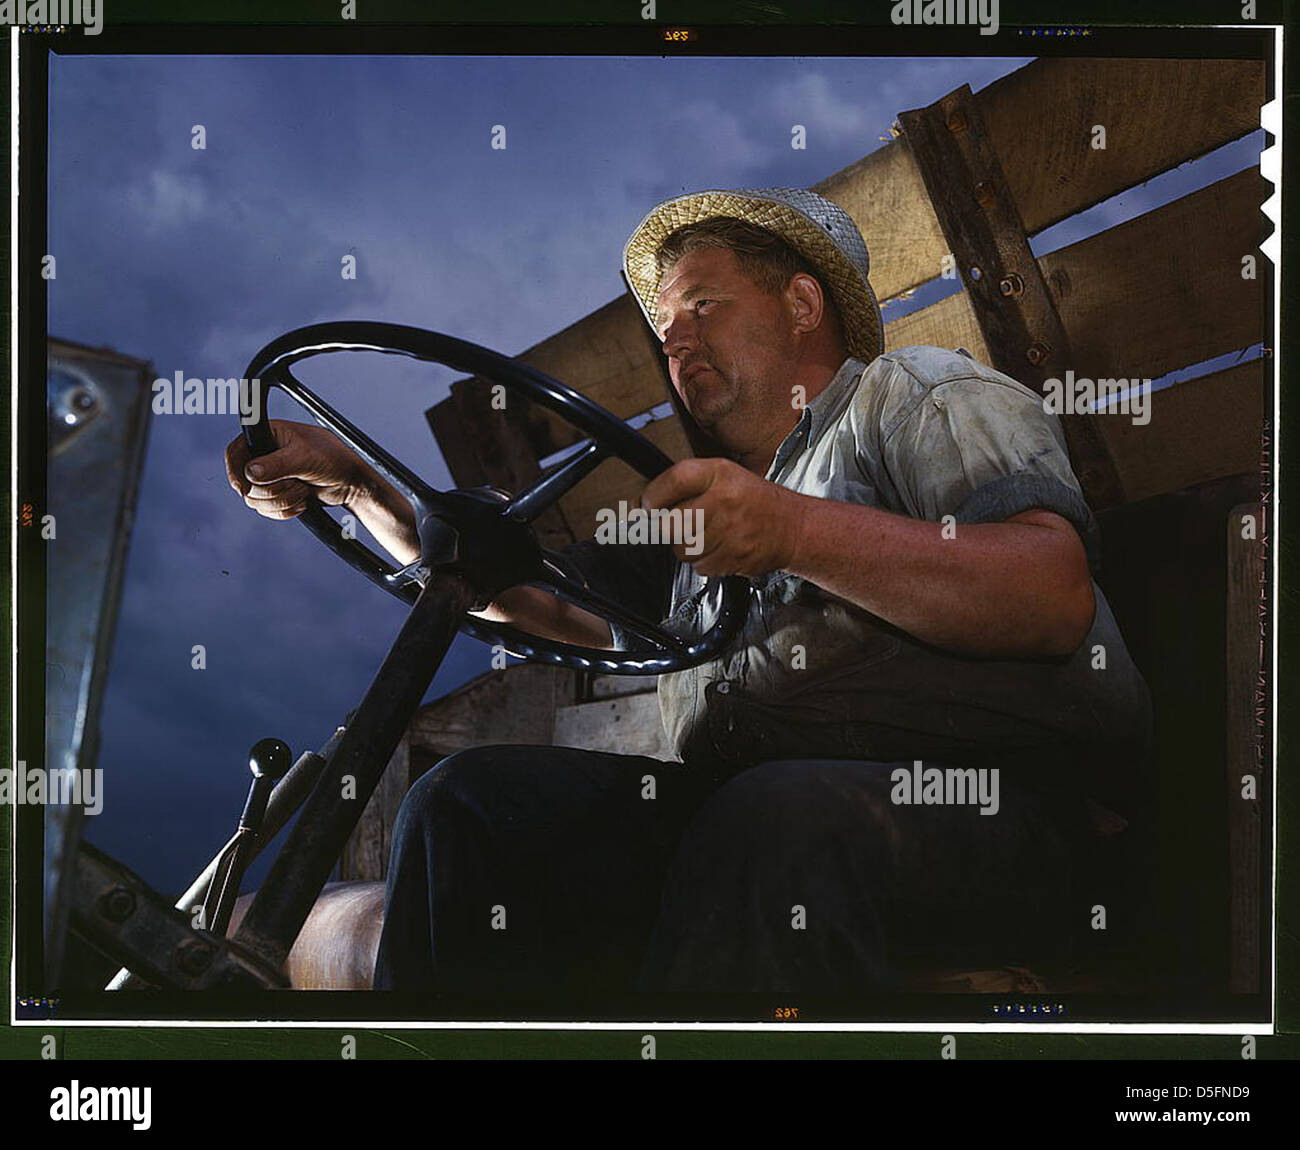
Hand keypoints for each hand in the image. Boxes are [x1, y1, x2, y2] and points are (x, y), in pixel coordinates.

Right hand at [225, 419, 372, 520]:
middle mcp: (265, 456)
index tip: (243, 488)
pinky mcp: (277, 494)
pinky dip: (285, 510)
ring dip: (282, 501)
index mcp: (268, 435)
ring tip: (303, 490)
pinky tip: (303, 501)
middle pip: (245, 483)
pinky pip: (267, 510)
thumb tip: (250, 473)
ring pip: (256, 500)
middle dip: (273, 490)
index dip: (234, 471)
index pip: (235, 452)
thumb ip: (277, 464)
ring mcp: (270, 477)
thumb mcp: (305, 458)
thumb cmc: (332, 460)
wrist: (350, 482)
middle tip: (296, 483)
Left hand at [638, 457, 804, 577]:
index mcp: (719, 473)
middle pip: (671, 523)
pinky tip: (722, 547)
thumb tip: (636, 505)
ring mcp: (729, 531)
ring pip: (682, 549)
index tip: (648, 505)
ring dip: (689, 545)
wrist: (793, 528)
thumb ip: (681, 486)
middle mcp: (724, 500)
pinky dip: (704, 560)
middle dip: (670, 527)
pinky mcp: (732, 558)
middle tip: (684, 523)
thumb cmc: (754, 502)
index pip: (674, 480)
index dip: (653, 497)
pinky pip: (699, 565)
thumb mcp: (722, 477)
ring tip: (711, 533)